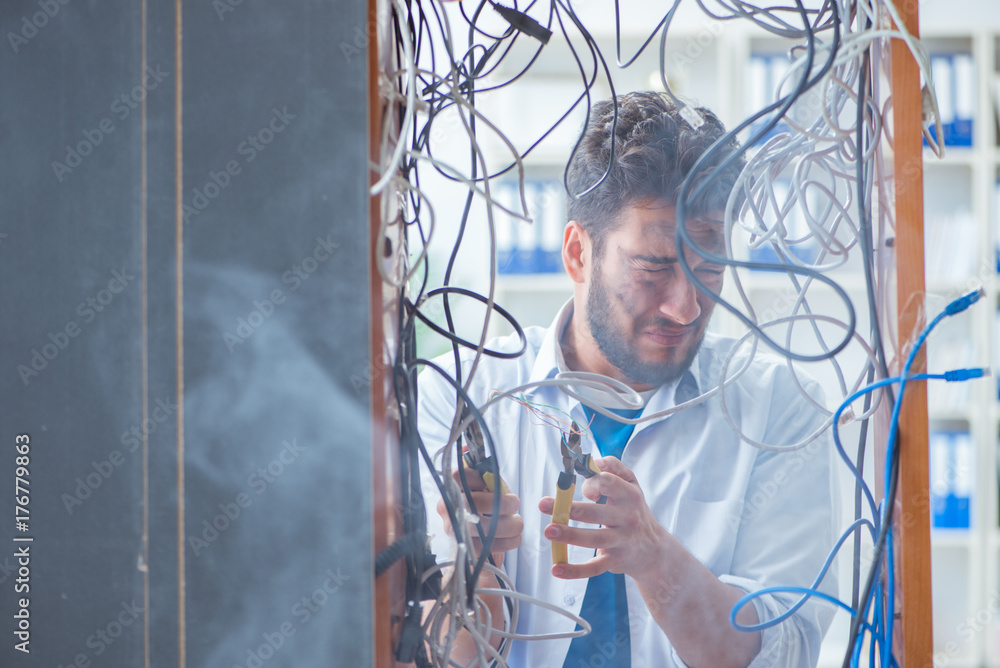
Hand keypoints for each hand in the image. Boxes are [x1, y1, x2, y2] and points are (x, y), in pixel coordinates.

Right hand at [437, 467, 522, 566]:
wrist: (484, 538)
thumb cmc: (488, 505)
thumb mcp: (487, 484)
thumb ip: (484, 471)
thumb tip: (468, 448)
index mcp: (452, 487)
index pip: (459, 475)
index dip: (481, 478)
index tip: (498, 484)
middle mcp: (447, 507)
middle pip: (472, 503)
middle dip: (500, 504)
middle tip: (515, 503)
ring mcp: (453, 529)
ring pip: (481, 528)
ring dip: (508, 525)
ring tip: (518, 523)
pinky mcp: (464, 548)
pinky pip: (487, 546)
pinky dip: (507, 542)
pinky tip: (514, 537)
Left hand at [539, 456, 671, 583]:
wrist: (654, 551)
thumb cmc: (634, 510)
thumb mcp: (631, 484)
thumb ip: (613, 467)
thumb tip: (591, 460)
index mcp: (629, 495)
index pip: (609, 483)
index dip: (592, 482)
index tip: (582, 488)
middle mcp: (627, 518)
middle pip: (596, 513)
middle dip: (569, 508)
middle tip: (543, 504)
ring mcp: (621, 541)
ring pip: (594, 539)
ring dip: (569, 535)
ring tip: (549, 530)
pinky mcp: (614, 561)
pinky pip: (594, 567)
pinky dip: (574, 570)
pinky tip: (556, 568)